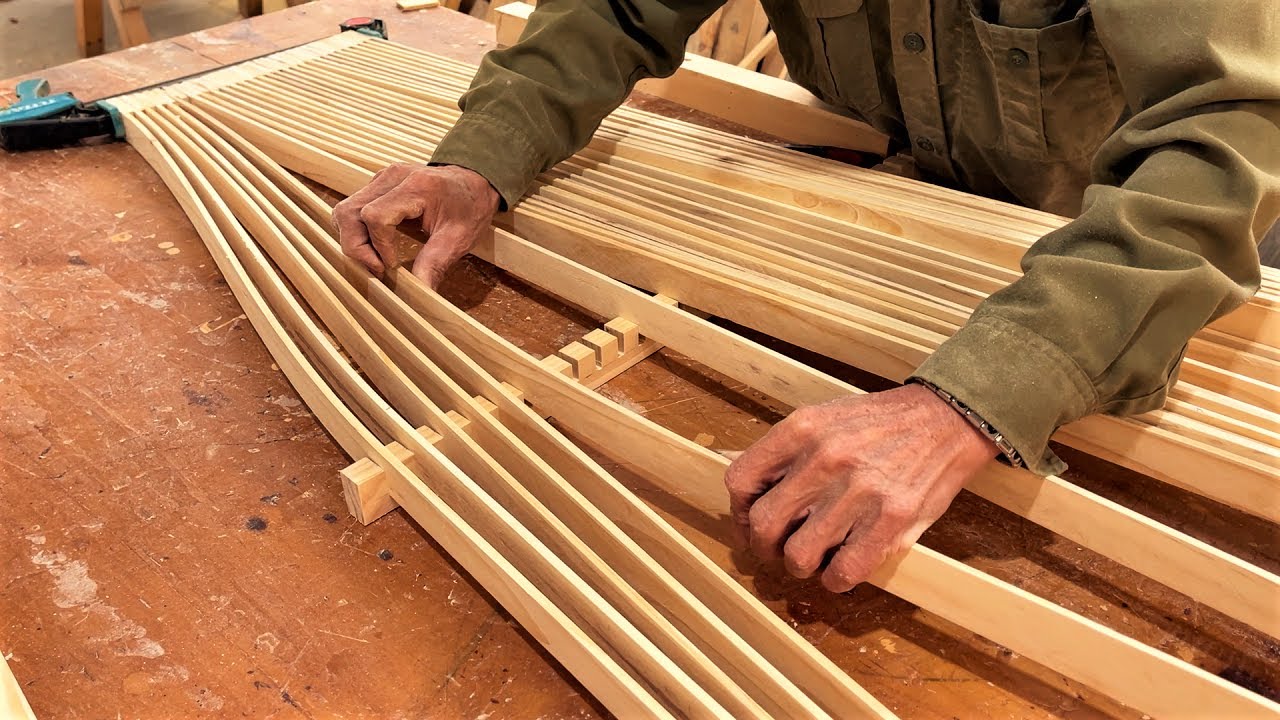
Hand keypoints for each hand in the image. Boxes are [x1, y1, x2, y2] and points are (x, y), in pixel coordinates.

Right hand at [331, 163, 499, 287]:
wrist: (473, 181)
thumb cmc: (469, 207)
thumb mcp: (458, 238)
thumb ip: (435, 264)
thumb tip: (421, 293)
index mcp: (416, 186)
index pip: (375, 216)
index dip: (378, 247)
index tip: (392, 266)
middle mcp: (392, 177)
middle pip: (349, 212)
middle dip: (356, 248)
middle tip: (378, 269)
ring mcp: (381, 179)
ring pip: (345, 211)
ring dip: (353, 241)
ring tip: (375, 260)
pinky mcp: (377, 186)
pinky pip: (352, 209)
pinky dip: (356, 232)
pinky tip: (374, 248)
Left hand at [723, 384, 996, 591]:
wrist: (946, 419)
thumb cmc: (880, 425)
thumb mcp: (824, 419)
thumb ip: (785, 453)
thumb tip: (746, 492)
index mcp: (802, 428)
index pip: (741, 481)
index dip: (739, 512)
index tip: (751, 523)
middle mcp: (826, 457)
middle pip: (764, 525)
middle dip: (764, 547)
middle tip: (778, 550)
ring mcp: (859, 489)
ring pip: (798, 555)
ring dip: (801, 566)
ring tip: (814, 557)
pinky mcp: (891, 519)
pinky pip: (843, 571)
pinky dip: (835, 579)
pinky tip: (841, 568)